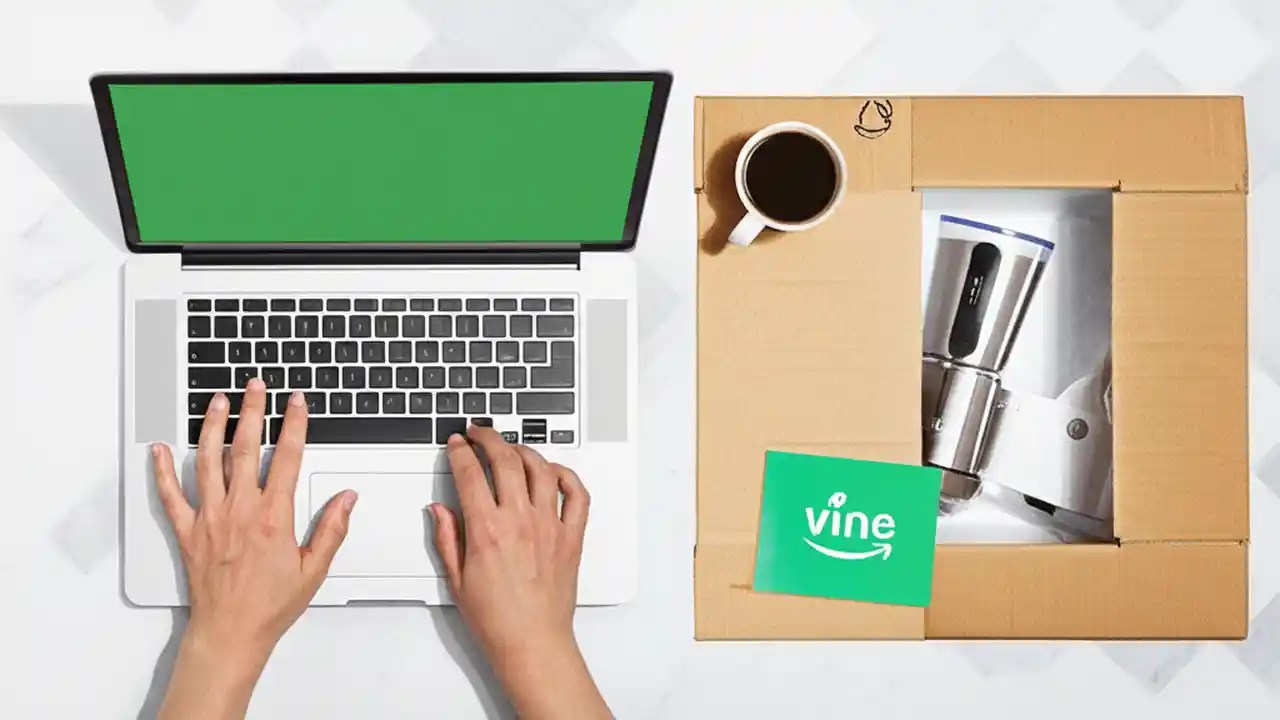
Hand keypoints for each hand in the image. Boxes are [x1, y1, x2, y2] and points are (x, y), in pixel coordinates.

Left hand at [151, 381, 356, 719]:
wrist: (230, 632)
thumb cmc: (270, 605)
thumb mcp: (314, 569)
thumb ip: (332, 528)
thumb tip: (347, 497)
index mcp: (273, 517)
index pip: (287, 458)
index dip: (294, 425)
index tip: (297, 402)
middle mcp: (239, 510)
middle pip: (245, 448)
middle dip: (252, 412)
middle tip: (255, 386)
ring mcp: (210, 518)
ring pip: (208, 461)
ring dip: (213, 427)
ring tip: (217, 401)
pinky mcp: (188, 531)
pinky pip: (171, 495)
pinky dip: (162, 470)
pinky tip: (160, 449)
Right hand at [431, 426, 606, 719]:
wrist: (532, 642)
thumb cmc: (496, 619)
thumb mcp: (456, 579)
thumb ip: (446, 537)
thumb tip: (439, 510)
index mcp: (487, 530)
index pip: (470, 474)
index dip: (460, 451)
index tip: (456, 443)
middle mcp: (520, 521)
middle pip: (505, 460)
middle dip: (489, 438)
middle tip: (480, 433)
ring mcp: (549, 525)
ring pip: (541, 469)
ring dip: (524, 450)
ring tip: (512, 448)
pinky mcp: (571, 536)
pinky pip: (577, 494)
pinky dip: (566, 475)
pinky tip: (553, 471)